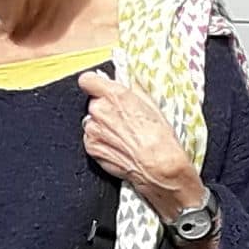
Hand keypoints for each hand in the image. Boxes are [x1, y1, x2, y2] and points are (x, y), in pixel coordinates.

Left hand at [78, 71, 205, 221]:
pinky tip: (118, 146)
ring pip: (92, 122)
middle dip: (105, 108)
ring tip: (123, 136)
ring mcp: (93, 130)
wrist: (158, 167)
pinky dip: (101, 141)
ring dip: (103, 126)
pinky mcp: (91, 147)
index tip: (99, 87)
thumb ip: (135, 91)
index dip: (94, 84)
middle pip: (93, 103)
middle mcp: (100, 110)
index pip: (88, 80)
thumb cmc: (160, 138)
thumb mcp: (153, 106)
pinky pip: (91, 139)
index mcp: (115, 95)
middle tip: (122, 118)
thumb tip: (130, 85)